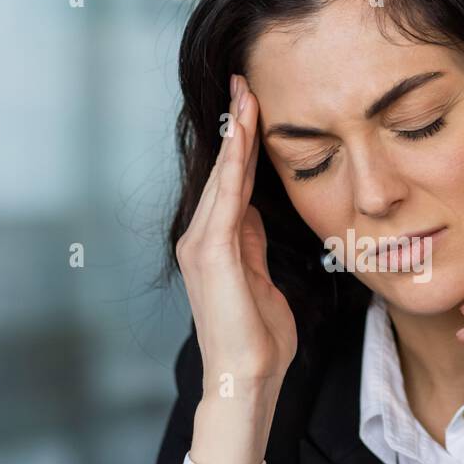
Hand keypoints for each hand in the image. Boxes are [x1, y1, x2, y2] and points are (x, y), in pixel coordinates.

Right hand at [179, 74, 295, 463]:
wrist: (245, 381)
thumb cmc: (259, 342)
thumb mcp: (262, 281)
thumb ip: (253, 245)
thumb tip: (254, 212)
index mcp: (216, 245)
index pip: (234, 183)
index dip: (244, 145)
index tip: (255, 107)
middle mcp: (200, 239)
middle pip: (224, 171)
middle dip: (237, 126)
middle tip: (246, 81)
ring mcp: (201, 245)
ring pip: (223, 177)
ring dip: (236, 135)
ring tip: (246, 94)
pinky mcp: (211, 254)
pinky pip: (227, 198)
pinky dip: (235, 164)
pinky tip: (245, 135)